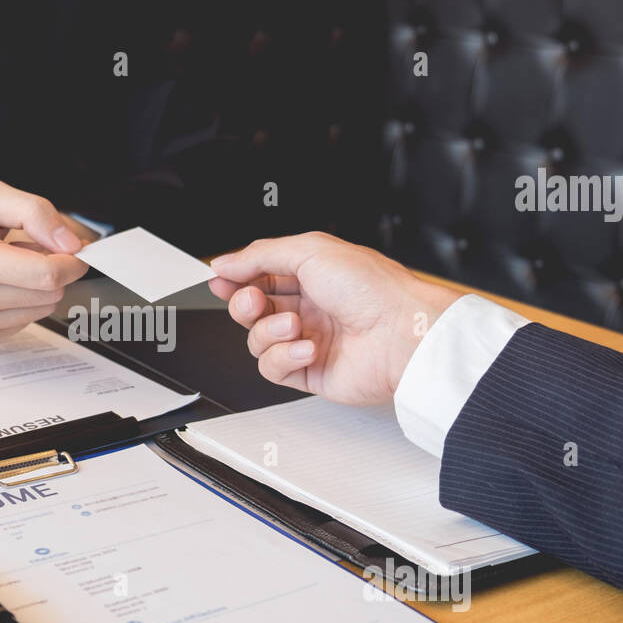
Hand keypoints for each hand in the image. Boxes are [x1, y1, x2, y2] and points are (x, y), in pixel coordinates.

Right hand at [0, 180, 88, 347]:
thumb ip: (34, 212)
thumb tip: (70, 242)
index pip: (46, 274)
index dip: (71, 261)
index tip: (74, 249)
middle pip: (48, 294)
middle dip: (52, 269)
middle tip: (29, 249)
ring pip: (41, 310)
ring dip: (37, 287)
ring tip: (9, 266)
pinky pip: (24, 323)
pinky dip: (21, 303)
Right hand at [209, 232, 461, 403]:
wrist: (402, 335)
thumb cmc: (373, 289)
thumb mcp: (310, 251)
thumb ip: (260, 255)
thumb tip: (224, 263)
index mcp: (311, 274)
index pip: (259, 276)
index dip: (236, 278)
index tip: (220, 278)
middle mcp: (308, 307)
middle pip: (251, 309)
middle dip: (244, 304)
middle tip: (254, 302)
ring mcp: (306, 340)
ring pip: (257, 340)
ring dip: (269, 332)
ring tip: (296, 326)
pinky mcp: (308, 372)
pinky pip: (272, 368)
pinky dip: (283, 357)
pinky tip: (306, 349)